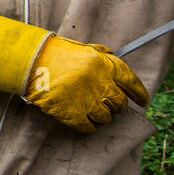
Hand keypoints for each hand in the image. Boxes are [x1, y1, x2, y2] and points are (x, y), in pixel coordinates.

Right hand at [24, 36, 149, 132]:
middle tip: (110, 105)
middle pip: (120, 103)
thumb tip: (114, 55)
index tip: (143, 101)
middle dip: (117, 106)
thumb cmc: (54, 52)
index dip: (140, 94)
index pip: (132, 82)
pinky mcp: (73, 114)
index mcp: (106, 66)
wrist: (30, 62)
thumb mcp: (82, 47)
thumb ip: (101, 53)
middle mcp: (101, 84)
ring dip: (102, 116)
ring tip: (92, 111)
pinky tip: (84, 121)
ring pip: (106, 117)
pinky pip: (88, 127)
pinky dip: (88, 126)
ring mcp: (88, 101)